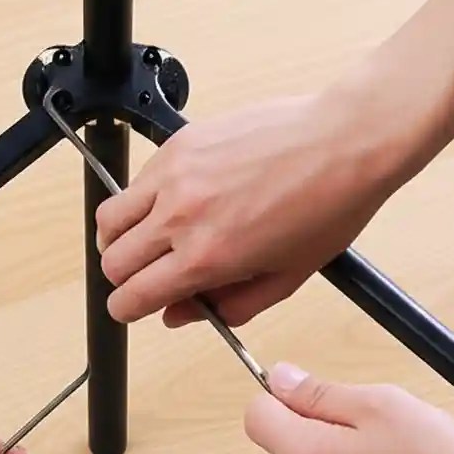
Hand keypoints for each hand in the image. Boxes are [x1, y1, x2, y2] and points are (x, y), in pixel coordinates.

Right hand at [95, 66, 446, 327]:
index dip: (126, 310)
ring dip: (118, 238)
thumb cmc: (328, 205)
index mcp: (207, 257)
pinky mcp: (178, 144)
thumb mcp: (286, 277)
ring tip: (143, 242)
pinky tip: (173, 203)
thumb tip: (181, 314)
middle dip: (122, 278)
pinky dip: (141, 200)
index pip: (133, 295)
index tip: (131, 308)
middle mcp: (181, 216)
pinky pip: (136, 181)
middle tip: (144, 278)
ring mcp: (174, 175)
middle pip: (112, 261)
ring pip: (108, 218)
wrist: (344, 140)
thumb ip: (229, 305)